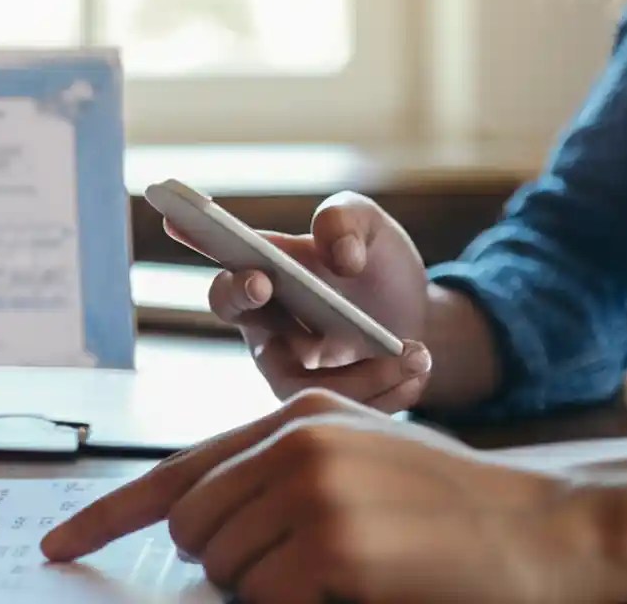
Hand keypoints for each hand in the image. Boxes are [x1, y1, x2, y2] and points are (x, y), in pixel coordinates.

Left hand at [42, 390, 607, 603]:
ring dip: (263, 586)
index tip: (56, 544)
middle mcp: (294, 440)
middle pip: (190, 527)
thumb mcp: (353, 462)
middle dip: (224, 562)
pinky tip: (349, 585)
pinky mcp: (333, 542)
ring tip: (335, 567)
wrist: (541, 528)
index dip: (106, 513)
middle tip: (294, 566)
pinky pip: (260, 598)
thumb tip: (197, 531)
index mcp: (294, 415)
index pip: (176, 469)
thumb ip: (274, 478)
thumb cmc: (442, 506)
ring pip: (220, 566)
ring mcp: (313, 488)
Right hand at [174, 191, 430, 410]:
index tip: (222, 252)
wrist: (422, 319)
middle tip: (265, 280)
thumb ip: (346, 219)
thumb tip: (340, 257)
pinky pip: (339, 408)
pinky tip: (419, 364)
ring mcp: (291, 368)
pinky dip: (386, 389)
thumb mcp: (371, 226)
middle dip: (241, 297)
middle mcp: (265, 325)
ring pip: (294, 385)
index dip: (204, 255)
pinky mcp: (325, 401)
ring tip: (411, 352)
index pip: (223, 269)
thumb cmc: (378, 267)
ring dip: (357, 373)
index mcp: (265, 276)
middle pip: (233, 316)